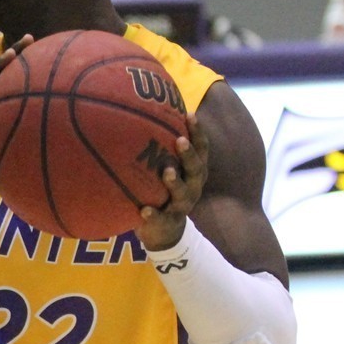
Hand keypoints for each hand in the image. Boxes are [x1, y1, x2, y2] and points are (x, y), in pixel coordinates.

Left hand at [136, 112, 209, 250]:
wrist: (164, 231)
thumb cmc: (163, 190)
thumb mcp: (166, 168)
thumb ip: (160, 148)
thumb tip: (142, 113)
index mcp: (193, 172)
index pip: (201, 149)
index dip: (198, 133)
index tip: (191, 114)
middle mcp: (192, 187)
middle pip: (196, 169)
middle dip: (189, 155)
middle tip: (180, 140)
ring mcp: (180, 206)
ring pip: (182, 194)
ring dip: (175, 182)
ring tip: (167, 172)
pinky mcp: (166, 222)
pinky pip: (161, 218)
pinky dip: (153, 214)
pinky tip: (144, 210)